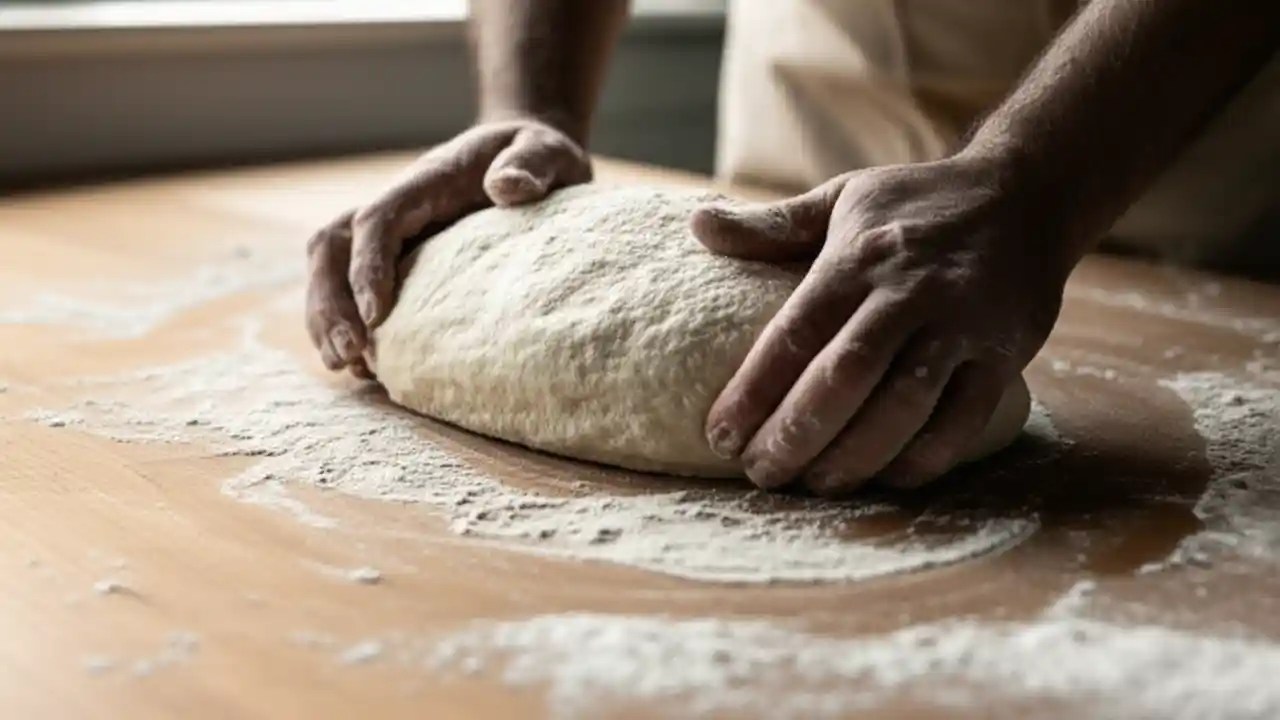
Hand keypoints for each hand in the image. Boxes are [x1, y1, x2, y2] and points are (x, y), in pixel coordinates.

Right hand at [305, 119, 591, 376]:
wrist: (528, 157)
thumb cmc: (537, 157)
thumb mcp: (546, 151)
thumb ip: (531, 163)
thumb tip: (507, 188)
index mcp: (426, 182)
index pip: (377, 219)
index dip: (368, 266)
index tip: (377, 315)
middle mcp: (397, 207)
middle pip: (334, 247)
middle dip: (330, 302)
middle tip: (348, 356)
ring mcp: (391, 234)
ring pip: (331, 269)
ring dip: (327, 318)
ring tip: (344, 366)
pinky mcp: (396, 258)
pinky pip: (350, 288)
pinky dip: (347, 324)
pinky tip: (363, 366)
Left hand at [692, 156, 1067, 493]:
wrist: (1027, 195)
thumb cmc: (917, 204)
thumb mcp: (841, 199)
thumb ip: (771, 226)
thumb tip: (697, 225)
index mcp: (857, 258)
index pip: (795, 332)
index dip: (754, 390)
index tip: (720, 434)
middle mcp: (909, 293)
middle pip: (845, 376)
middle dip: (796, 433)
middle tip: (760, 472)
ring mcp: (961, 326)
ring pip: (904, 404)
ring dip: (855, 455)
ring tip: (815, 484)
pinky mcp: (1004, 355)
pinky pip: (964, 421)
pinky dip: (924, 458)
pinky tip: (886, 478)